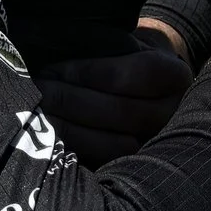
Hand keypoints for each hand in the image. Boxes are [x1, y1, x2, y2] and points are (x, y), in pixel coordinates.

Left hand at [34, 42, 196, 164]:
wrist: (141, 88)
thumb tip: (52, 44)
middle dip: (71, 100)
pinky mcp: (133, 168)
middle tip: (37, 89)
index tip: (55, 68)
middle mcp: (172, 114)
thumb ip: (102, 47)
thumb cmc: (122, 58)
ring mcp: (155, 144)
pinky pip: (101, 167)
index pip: (138, 74)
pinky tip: (43, 138)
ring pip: (112, 145)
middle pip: (122, 111)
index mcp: (175, 77)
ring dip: (67, 128)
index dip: (92, 72)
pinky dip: (69, 152)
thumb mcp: (121, 42)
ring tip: (36, 112)